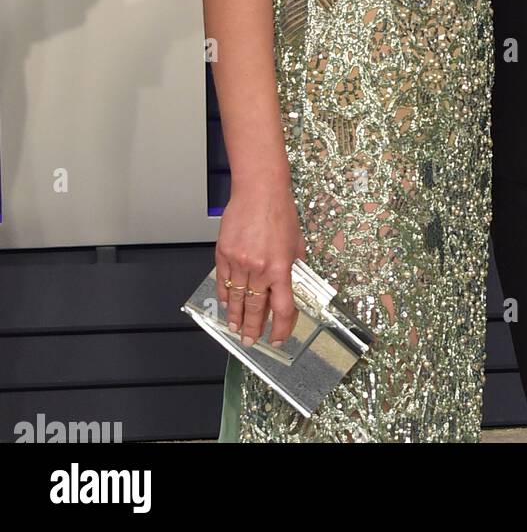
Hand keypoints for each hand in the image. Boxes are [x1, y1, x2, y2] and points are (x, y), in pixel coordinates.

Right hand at [215, 184, 306, 346]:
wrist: (260, 191)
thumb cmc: (280, 213)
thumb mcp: (297, 244)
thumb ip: (293, 269)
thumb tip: (293, 290)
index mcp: (281, 267)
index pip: (283, 308)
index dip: (281, 328)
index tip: (277, 338)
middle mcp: (260, 268)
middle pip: (256, 309)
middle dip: (253, 329)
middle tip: (250, 341)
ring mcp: (239, 262)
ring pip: (237, 299)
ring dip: (236, 318)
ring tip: (236, 329)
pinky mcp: (224, 254)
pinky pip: (223, 283)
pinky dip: (225, 296)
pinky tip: (227, 305)